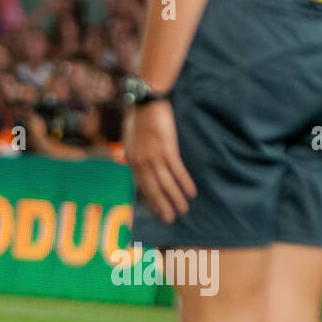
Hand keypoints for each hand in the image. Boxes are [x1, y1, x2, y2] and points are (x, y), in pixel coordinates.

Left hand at [123, 100, 196, 222]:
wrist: (147, 101)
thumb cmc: (139, 118)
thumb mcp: (130, 139)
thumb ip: (133, 155)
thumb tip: (135, 166)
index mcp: (132, 159)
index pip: (141, 185)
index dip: (149, 200)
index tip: (156, 212)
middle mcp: (141, 161)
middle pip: (153, 188)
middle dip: (162, 205)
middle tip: (170, 219)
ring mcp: (154, 156)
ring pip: (166, 183)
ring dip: (175, 198)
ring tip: (183, 210)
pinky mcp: (167, 148)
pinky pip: (177, 171)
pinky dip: (184, 183)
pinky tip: (191, 193)